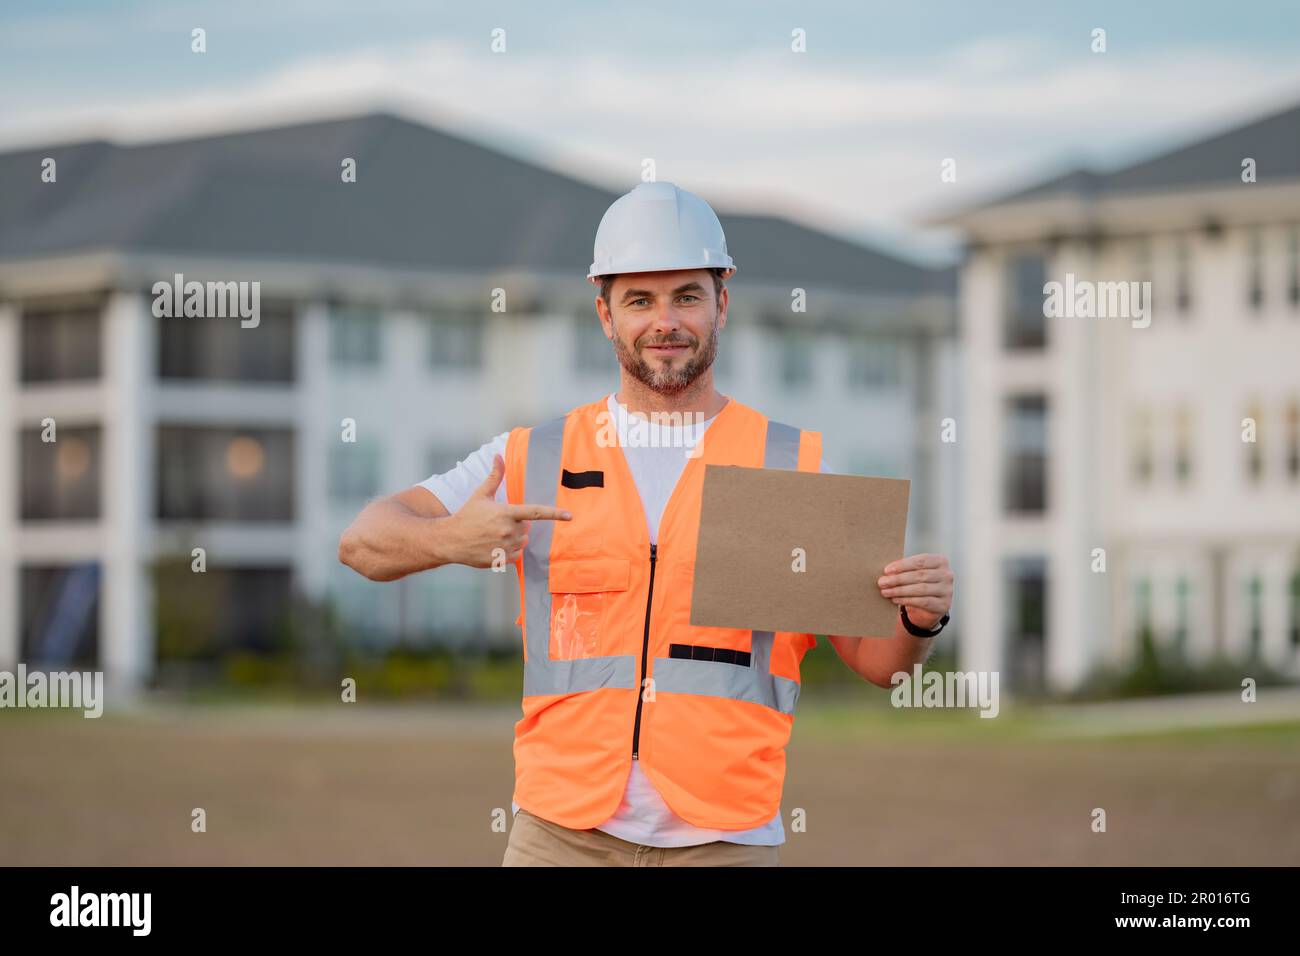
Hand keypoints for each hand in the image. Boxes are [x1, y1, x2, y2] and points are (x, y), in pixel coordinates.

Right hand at [444, 455, 571, 566]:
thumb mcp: (481, 494)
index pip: (535, 512)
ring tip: (494, 535)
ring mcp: (505, 546)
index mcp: (506, 513)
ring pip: (523, 542)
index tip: (569, 516)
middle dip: (518, 525)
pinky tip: (494, 546)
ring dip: (515, 539)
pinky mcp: (501, 559)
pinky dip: (510, 551)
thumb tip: (499, 455)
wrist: (449, 540)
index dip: (554, 513)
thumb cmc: (467, 515)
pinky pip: (516, 555)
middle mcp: (508, 530)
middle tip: (498, 523)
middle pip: (527, 528)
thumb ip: (495, 476)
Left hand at [877, 554, 952, 629]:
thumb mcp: (915, 573)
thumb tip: (886, 573)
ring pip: (920, 589)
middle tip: (882, 582)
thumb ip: (905, 570)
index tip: (886, 570)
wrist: (932, 605)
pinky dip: (906, 600)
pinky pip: (923, 602)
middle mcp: (947, 575)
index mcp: (941, 561)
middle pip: (919, 575)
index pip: (920, 561)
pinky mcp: (943, 605)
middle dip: (898, 579)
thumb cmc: (921, 583)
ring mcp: (947, 590)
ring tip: (885, 592)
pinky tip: (895, 599)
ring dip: (900, 590)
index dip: (902, 565)